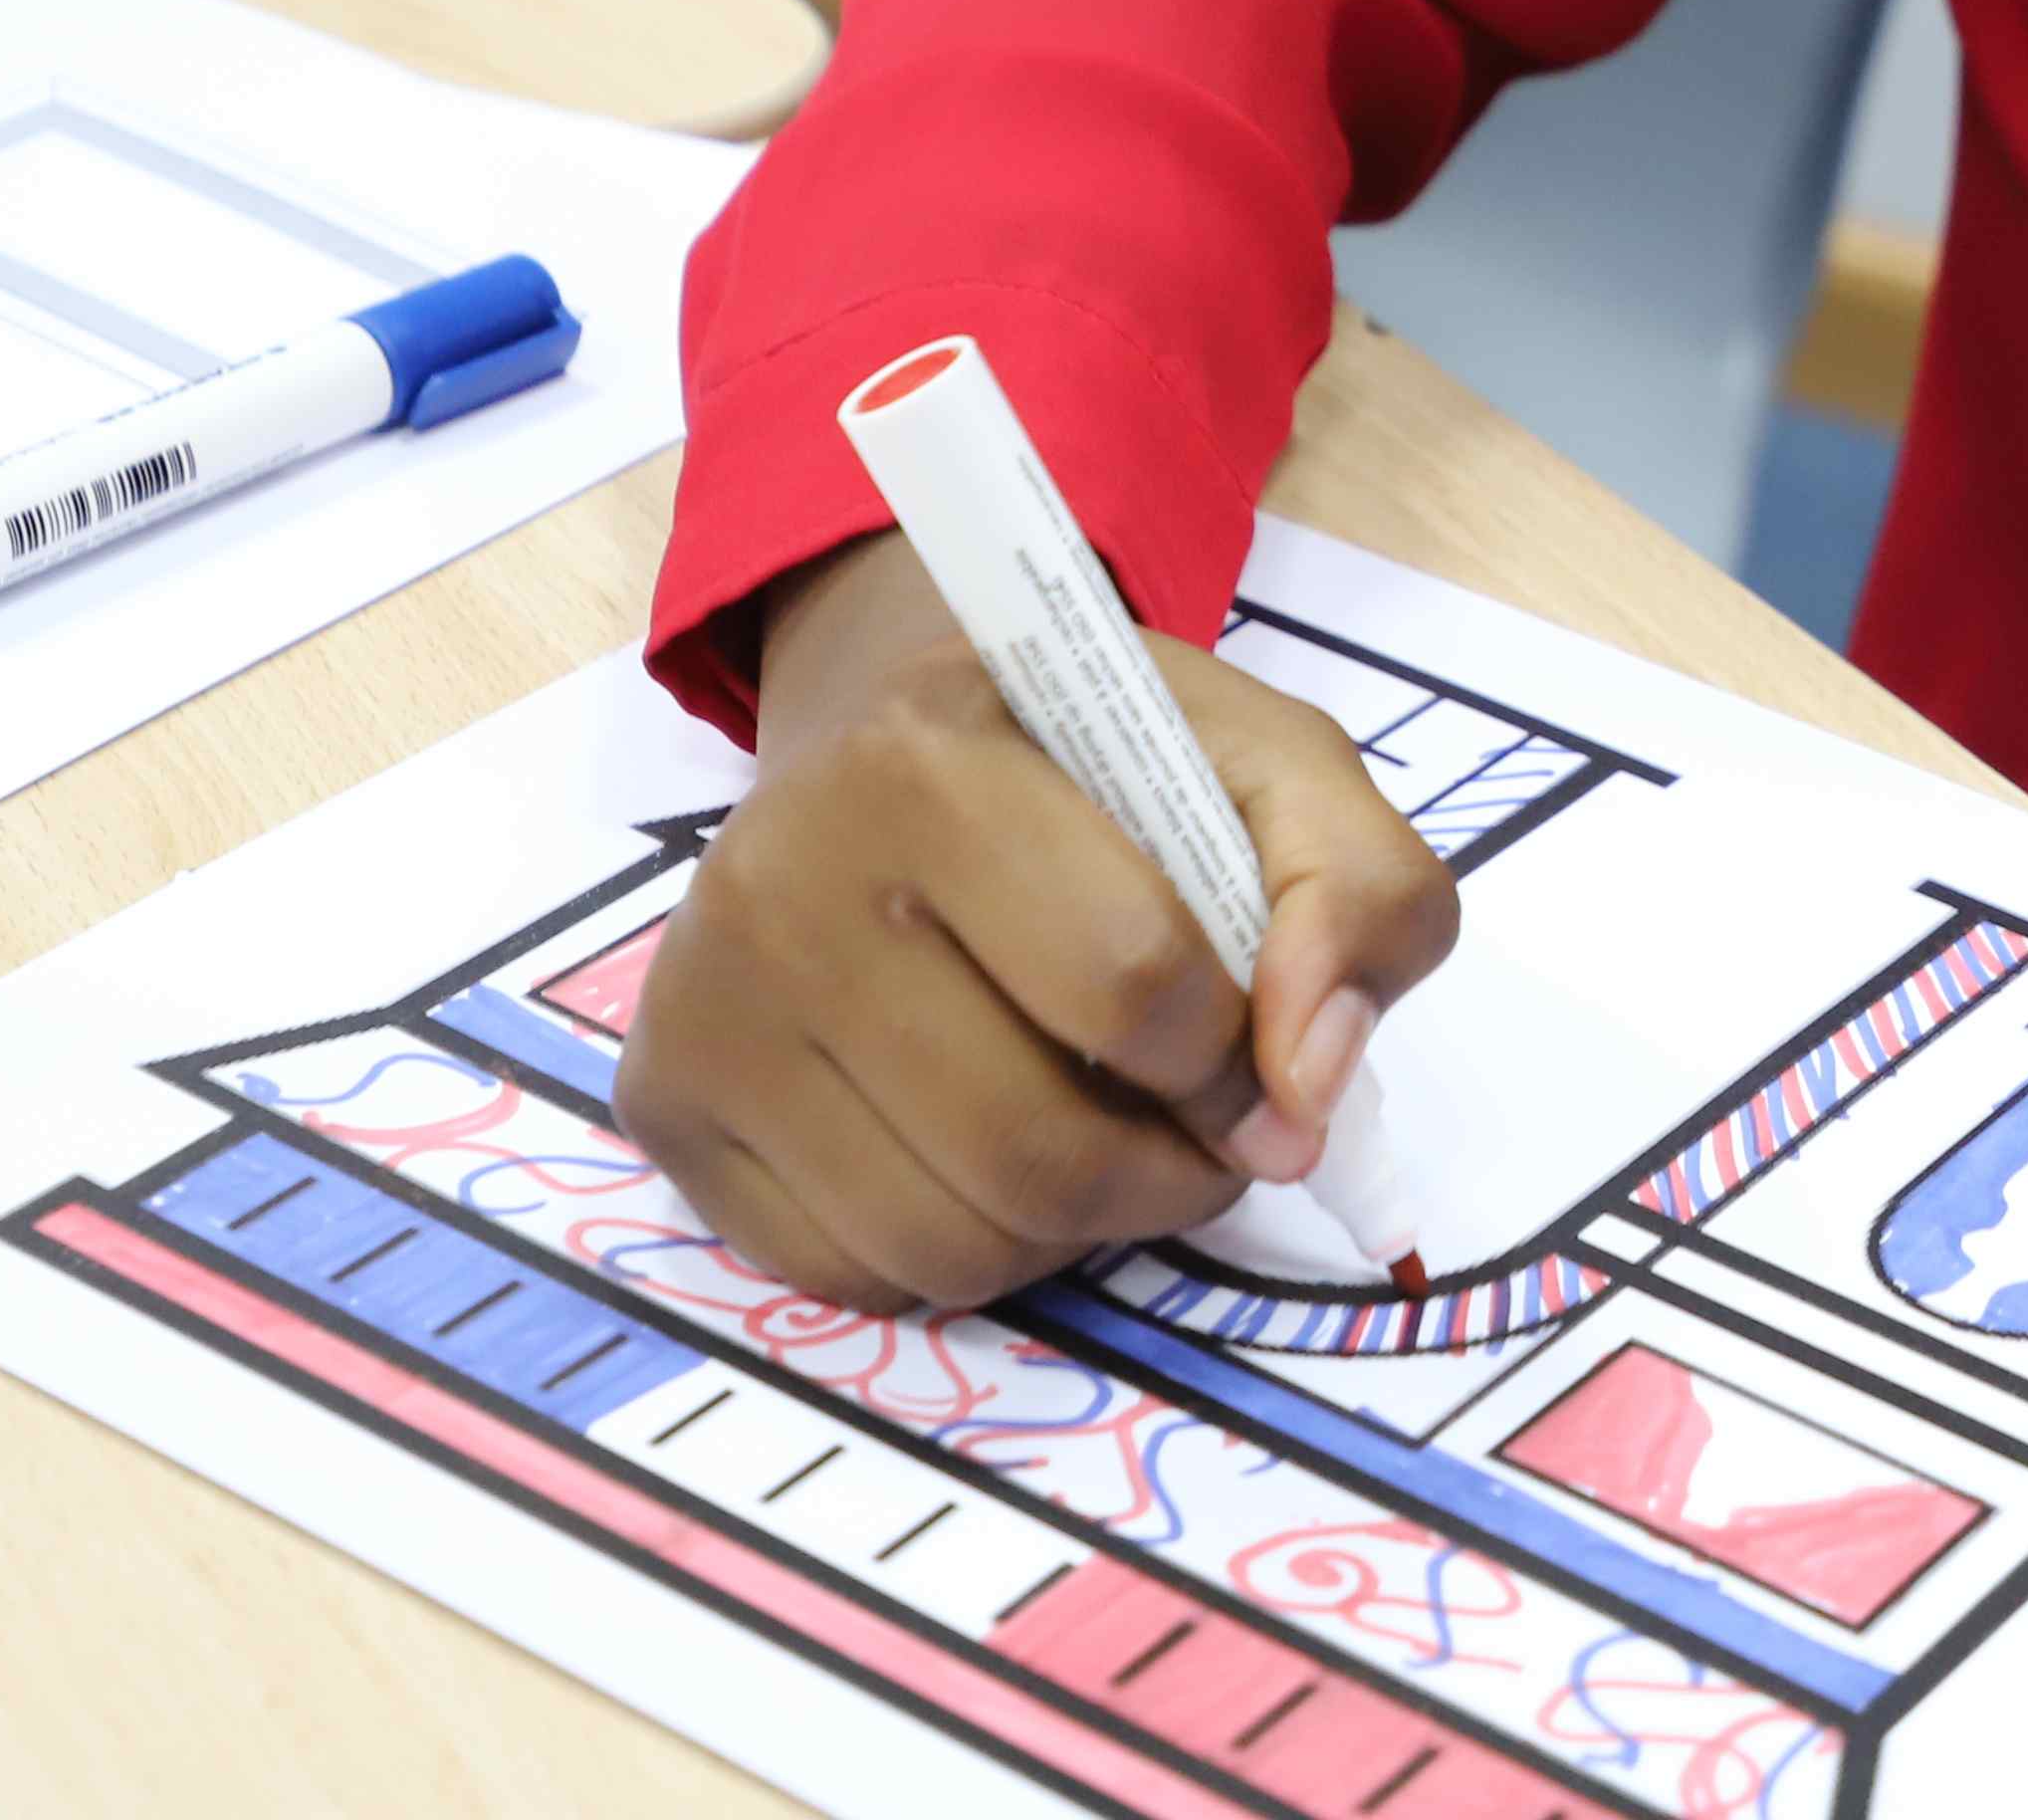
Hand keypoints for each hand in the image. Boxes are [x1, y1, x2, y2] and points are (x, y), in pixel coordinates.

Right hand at [615, 532, 1460, 1312]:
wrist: (898, 752)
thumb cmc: (1098, 769)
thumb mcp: (1271, 768)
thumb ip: (1359, 895)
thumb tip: (1306, 1086)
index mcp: (925, 762)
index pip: (1132, 985)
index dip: (1237, 1060)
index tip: (1256, 1055)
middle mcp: (779, 879)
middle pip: (1033, 1149)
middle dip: (1166, 1175)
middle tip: (1199, 1131)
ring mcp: (706, 1004)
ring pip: (946, 1238)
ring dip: (1074, 1228)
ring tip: (1101, 1131)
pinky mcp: (668, 1105)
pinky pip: (855, 1274)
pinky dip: (960, 1249)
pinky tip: (982, 1148)